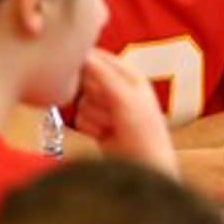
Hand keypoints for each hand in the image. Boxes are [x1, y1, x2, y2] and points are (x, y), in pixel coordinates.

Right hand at [73, 49, 177, 176]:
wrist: (144, 168)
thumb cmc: (144, 131)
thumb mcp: (125, 98)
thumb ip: (103, 75)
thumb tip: (83, 54)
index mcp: (129, 75)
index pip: (99, 57)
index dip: (86, 63)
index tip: (82, 74)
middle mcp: (116, 88)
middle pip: (85, 79)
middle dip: (93, 95)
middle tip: (110, 107)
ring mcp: (105, 107)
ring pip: (80, 101)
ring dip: (94, 115)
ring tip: (112, 125)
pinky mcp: (95, 124)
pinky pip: (78, 118)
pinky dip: (90, 127)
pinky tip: (106, 134)